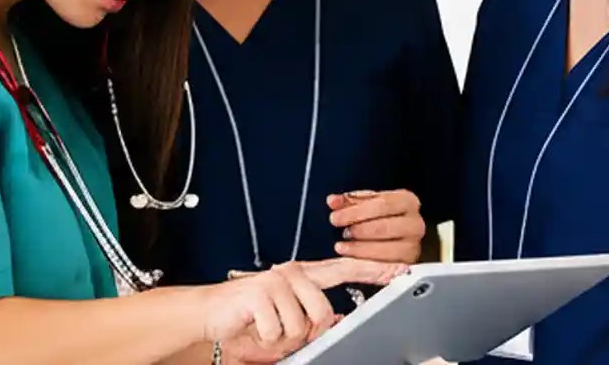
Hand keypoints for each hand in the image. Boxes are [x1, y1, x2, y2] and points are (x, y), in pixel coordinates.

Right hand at [198, 259, 406, 359]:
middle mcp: (291, 272)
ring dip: (282, 339)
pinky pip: (278, 332)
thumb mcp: (287, 319)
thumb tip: (340, 319)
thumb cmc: (248, 317)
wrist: (209, 314)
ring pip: (302, 327)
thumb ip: (314, 318)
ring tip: (264, 329)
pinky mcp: (261, 293)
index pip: (345, 268)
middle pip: (324, 312)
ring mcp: (276, 281)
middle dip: (309, 331)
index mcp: (302, 275)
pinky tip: (253, 327)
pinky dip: (265, 339)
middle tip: (284, 331)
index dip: (373, 270)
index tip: (399, 270)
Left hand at [328, 189, 425, 263]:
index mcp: (407, 201)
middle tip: (343, 232)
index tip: (337, 217)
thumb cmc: (380, 215)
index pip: (383, 204)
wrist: (395, 234)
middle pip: (386, 227)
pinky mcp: (407, 264)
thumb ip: (349, 201)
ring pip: (387, 249)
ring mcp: (413, 245)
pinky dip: (367, 263)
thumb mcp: (366, 203)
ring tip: (343, 246)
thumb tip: (333, 201)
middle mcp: (415, 223)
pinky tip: (351, 259)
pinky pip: (387, 266)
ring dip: (361, 249)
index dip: (357, 211)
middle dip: (360, 230)